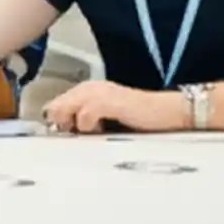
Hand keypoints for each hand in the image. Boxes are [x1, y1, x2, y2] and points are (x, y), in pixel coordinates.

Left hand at [43, 80, 189, 133]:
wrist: (168, 112)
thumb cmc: (139, 119)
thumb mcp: (106, 120)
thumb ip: (85, 121)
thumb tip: (65, 132)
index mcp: (87, 90)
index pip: (55, 105)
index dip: (56, 122)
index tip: (67, 135)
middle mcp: (89, 87)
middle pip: (55, 107)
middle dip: (61, 124)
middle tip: (80, 135)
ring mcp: (98, 92)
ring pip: (65, 109)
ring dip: (73, 125)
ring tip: (92, 132)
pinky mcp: (108, 101)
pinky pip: (84, 114)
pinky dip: (88, 126)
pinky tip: (102, 130)